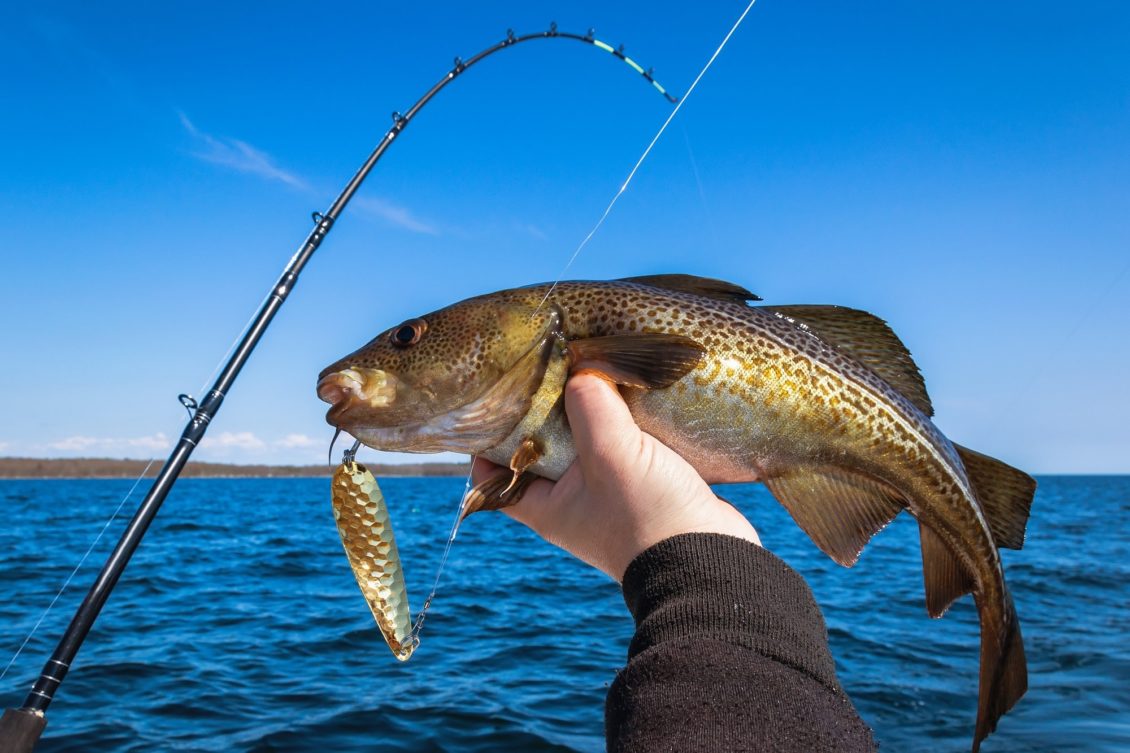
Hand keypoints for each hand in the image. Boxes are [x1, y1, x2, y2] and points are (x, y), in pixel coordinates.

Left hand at [470, 372, 759, 580]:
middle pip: (545, 447)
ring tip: (593, 368)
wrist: (713, 561)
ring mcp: (610, 495)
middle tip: (551, 367)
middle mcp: (572, 502)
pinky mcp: (644, 487)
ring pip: (589, 442)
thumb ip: (590, 407)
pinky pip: (626, 447)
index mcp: (548, 506)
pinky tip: (634, 391)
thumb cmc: (650, 517)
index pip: (495, 473)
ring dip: (594, 411)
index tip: (494, 399)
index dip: (490, 438)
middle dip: (549, 409)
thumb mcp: (611, 454)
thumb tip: (581, 371)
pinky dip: (627, 422)